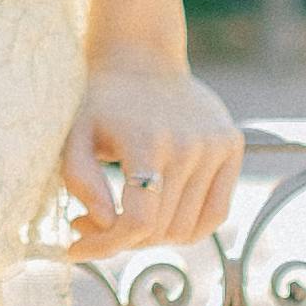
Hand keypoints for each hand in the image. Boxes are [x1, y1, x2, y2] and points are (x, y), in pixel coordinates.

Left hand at [58, 54, 241, 261]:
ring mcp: (216, 145)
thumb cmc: (100, 103)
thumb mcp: (73, 135)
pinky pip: (216, 213)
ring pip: (188, 229)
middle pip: (161, 230)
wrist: (141, 56)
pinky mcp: (232, 145)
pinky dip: (188, 229)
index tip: (75, 249)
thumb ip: (80, 180)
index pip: (139, 220)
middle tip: (91, 226)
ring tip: (124, 219)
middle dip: (121, 240)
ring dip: (153, 238)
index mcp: (148, 141)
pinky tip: (160, 217)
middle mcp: (190, 145)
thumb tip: (106, 223)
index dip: (105, 246)